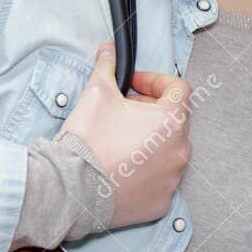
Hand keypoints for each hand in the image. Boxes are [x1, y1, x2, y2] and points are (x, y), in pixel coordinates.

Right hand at [58, 42, 191, 228]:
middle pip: (174, 120)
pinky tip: (122, 168)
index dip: (154, 81)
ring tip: (121, 140)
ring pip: (169, 150)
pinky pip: (160, 179)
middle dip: (151, 110)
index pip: (178, 88)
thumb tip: (108, 50)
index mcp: (172, 120)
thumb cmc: (87, 141)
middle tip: (123, 110)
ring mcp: (173, 178)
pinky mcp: (161, 202)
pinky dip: (146, 171)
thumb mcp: (96, 93)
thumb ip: (107, 67)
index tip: (132, 85)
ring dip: (150, 141)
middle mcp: (181, 149)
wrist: (69, 190)